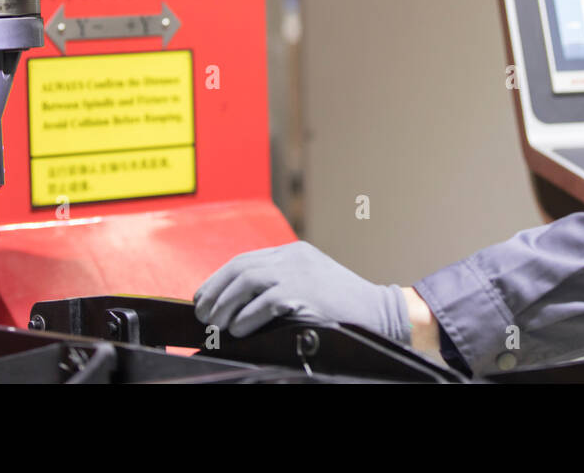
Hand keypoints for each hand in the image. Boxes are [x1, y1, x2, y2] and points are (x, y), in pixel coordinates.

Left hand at [192, 240, 411, 343]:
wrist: (380, 313)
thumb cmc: (343, 305)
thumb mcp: (311, 282)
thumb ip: (281, 284)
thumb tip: (238, 304)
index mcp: (293, 253)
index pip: (245, 260)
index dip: (219, 279)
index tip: (204, 297)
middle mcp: (294, 258)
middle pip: (241, 268)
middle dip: (215, 292)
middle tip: (203, 314)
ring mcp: (300, 274)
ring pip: (247, 281)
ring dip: (225, 305)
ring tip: (217, 324)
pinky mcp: (305, 295)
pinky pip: (266, 303)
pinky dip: (247, 317)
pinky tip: (240, 329)